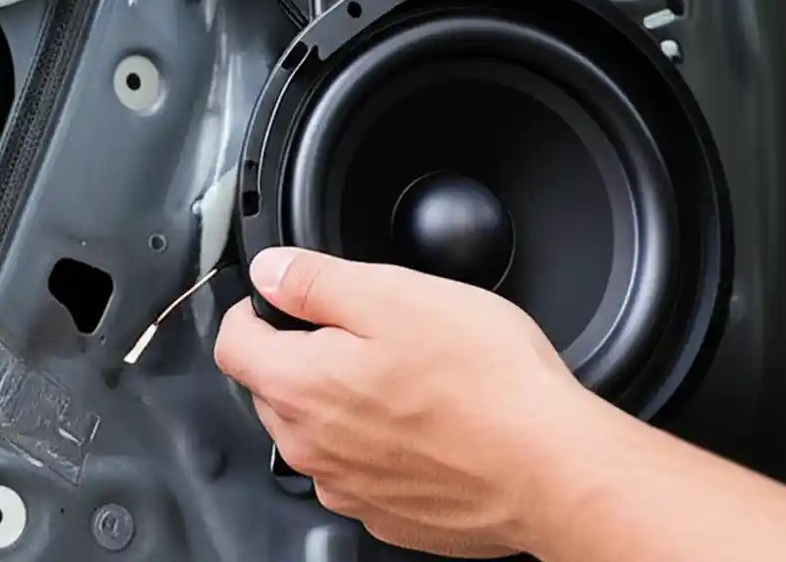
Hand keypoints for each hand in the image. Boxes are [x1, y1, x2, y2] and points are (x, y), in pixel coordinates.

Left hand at [213, 248, 599, 557]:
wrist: (552, 470)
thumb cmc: (486, 384)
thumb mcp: (394, 296)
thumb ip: (316, 282)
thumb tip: (271, 271)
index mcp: (300, 386)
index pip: (233, 344)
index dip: (254, 310)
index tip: (279, 299)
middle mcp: (311, 448)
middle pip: (274, 389)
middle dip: (303, 355)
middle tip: (366, 332)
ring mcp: (348, 489)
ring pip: (317, 432)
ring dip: (342, 403)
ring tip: (408, 380)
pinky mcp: (388, 514)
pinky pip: (360, 471)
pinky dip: (378, 447)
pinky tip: (427, 426)